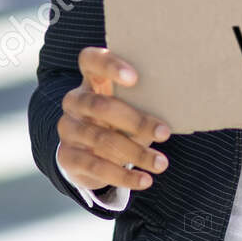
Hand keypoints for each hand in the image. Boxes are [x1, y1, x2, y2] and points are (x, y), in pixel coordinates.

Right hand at [57, 47, 171, 191]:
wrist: (85, 154)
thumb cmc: (118, 122)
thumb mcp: (128, 108)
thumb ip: (142, 104)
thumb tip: (174, 112)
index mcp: (91, 81)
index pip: (90, 60)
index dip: (110, 65)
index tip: (135, 78)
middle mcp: (74, 101)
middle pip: (100, 106)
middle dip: (136, 121)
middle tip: (165, 133)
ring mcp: (68, 129)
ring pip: (102, 139)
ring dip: (136, 153)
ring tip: (161, 163)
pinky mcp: (67, 157)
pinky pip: (96, 167)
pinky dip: (124, 176)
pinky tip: (144, 180)